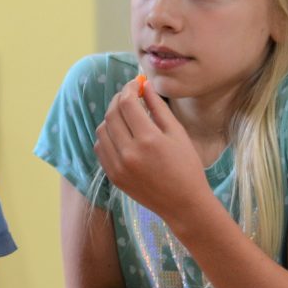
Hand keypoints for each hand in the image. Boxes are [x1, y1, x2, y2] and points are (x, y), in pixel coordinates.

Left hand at [93, 78, 213, 221]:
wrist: (183, 203)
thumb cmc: (186, 166)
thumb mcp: (177, 133)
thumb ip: (158, 107)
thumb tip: (145, 86)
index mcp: (148, 140)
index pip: (127, 103)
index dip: (129, 89)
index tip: (135, 84)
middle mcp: (128, 153)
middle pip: (111, 114)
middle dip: (119, 99)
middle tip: (129, 95)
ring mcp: (117, 166)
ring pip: (102, 130)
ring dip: (111, 117)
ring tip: (125, 115)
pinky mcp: (113, 176)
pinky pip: (100, 148)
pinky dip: (107, 136)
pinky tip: (120, 134)